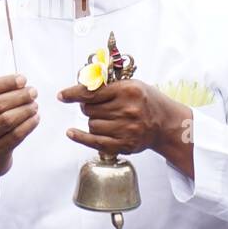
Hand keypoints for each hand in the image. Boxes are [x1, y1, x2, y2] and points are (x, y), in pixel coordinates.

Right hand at [0, 74, 39, 187]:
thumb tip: (20, 83)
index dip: (5, 82)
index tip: (22, 79)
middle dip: (19, 95)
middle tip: (33, 92)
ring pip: (7, 120)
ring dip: (25, 110)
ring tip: (34, 105)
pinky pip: (15, 135)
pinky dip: (28, 125)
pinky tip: (35, 118)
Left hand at [57, 79, 190, 157]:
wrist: (165, 123)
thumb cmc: (146, 101)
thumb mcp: (131, 85)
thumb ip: (107, 86)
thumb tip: (79, 88)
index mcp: (128, 91)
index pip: (92, 92)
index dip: (73, 94)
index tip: (62, 96)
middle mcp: (127, 110)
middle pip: (89, 110)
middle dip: (87, 107)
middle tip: (95, 106)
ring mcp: (126, 129)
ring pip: (91, 124)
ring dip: (93, 121)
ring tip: (105, 118)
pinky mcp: (124, 144)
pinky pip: (95, 141)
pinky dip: (80, 137)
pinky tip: (71, 133)